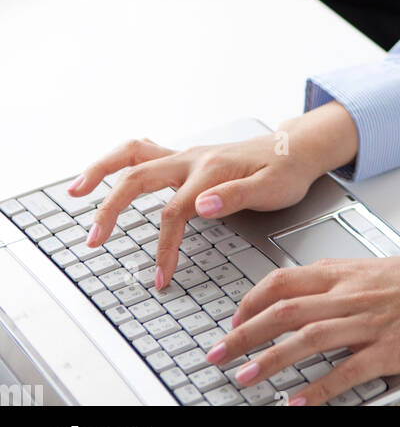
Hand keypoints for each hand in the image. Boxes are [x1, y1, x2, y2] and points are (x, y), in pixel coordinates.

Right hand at [68, 119, 332, 288]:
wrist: (297, 147)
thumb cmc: (286, 171)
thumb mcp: (272, 189)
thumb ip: (235, 197)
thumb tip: (201, 205)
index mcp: (211, 170)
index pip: (173, 213)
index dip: (163, 248)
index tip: (160, 278)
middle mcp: (192, 159)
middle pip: (138, 177)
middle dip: (110, 207)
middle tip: (93, 239)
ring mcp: (186, 156)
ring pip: (134, 154)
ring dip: (102, 170)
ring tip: (76, 190)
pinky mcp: (185, 159)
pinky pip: (143, 153)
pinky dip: (119, 164)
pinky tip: (106, 177)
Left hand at [209, 248, 399, 406]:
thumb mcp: (378, 269)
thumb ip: (342, 282)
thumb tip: (310, 295)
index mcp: (347, 272)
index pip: (283, 281)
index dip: (250, 303)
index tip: (232, 322)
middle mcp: (352, 294)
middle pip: (283, 310)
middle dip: (243, 334)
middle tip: (217, 353)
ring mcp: (370, 321)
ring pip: (306, 338)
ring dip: (269, 360)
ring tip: (243, 378)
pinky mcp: (391, 350)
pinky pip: (346, 371)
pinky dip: (318, 389)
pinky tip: (297, 403)